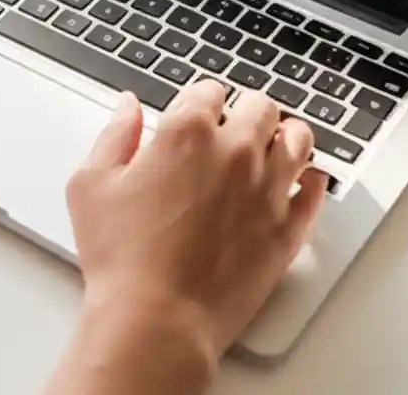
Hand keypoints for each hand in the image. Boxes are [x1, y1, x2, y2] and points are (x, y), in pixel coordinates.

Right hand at [46, 82, 326, 394]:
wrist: (156, 317)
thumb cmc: (120, 256)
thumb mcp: (91, 184)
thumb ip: (114, 134)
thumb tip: (127, 105)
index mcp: (186, 133)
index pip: (208, 89)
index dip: (199, 98)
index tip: (194, 110)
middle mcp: (236, 153)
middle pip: (260, 106)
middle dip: (244, 111)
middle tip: (231, 127)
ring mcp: (269, 190)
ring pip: (297, 139)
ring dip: (283, 135)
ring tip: (271, 144)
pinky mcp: (288, 229)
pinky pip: (317, 189)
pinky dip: (309, 179)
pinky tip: (297, 181)